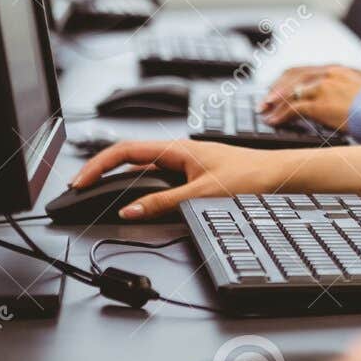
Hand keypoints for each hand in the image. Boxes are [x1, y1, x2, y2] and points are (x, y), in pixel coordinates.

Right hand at [67, 139, 292, 219]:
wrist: (281, 176)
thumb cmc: (251, 177)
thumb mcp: (202, 194)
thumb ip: (163, 204)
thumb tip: (129, 210)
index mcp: (177, 150)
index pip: (125, 151)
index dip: (97, 165)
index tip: (79, 182)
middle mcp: (178, 154)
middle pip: (129, 159)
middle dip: (102, 173)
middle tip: (80, 191)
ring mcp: (185, 164)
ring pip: (144, 171)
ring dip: (121, 182)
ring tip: (99, 196)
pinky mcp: (194, 176)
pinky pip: (159, 181)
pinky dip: (141, 190)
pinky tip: (134, 202)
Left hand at [261, 64, 360, 130]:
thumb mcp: (359, 91)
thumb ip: (342, 92)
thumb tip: (330, 106)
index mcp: (336, 69)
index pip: (302, 71)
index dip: (285, 81)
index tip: (275, 91)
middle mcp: (328, 73)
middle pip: (292, 77)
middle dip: (275, 90)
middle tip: (264, 102)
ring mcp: (325, 87)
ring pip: (291, 92)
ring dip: (275, 103)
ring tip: (265, 113)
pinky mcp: (323, 103)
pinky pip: (294, 108)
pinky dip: (281, 115)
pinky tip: (274, 122)